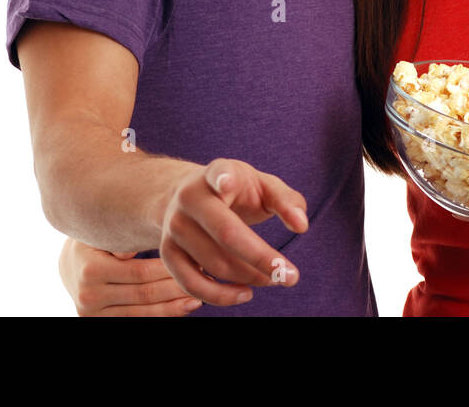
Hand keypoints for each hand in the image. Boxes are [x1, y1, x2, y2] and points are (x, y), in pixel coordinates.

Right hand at [59, 237, 198, 316]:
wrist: (71, 266)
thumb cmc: (97, 243)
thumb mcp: (104, 234)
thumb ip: (123, 241)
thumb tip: (139, 249)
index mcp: (92, 270)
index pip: (141, 272)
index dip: (172, 267)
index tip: (197, 258)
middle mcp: (89, 296)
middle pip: (145, 293)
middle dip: (179, 285)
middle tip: (207, 276)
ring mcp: (93, 314)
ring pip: (145, 311)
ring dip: (175, 304)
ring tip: (201, 294)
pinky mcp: (99, 324)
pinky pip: (138, 321)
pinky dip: (164, 314)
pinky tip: (184, 307)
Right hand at [158, 158, 308, 306]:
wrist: (189, 197)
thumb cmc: (237, 191)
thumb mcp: (263, 186)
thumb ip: (287, 200)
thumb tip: (301, 225)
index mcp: (216, 172)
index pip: (218, 172)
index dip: (222, 177)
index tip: (226, 182)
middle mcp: (190, 197)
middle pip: (226, 232)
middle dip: (261, 258)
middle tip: (291, 276)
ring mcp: (175, 226)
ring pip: (214, 262)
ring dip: (249, 277)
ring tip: (274, 279)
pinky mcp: (167, 253)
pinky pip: (191, 283)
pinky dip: (220, 295)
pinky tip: (245, 293)